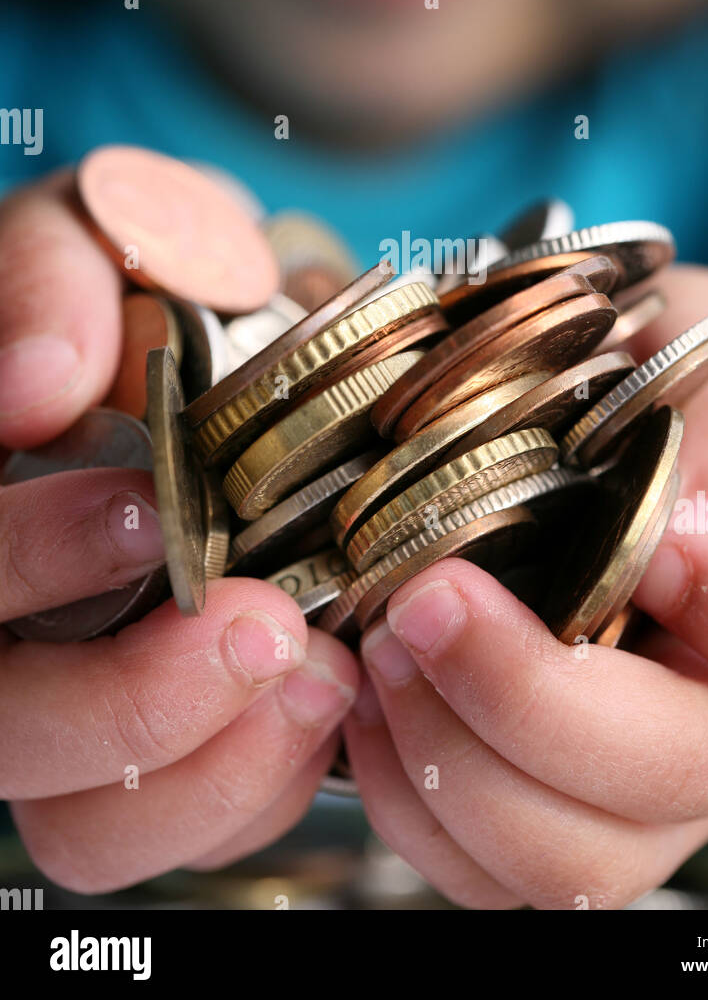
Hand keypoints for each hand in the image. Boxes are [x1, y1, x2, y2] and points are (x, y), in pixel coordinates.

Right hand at [0, 175, 357, 892]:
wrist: (208, 319)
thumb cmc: (134, 275)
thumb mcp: (87, 232)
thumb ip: (47, 275)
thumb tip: (34, 383)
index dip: (25, 561)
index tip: (142, 507)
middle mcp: (3, 628)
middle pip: (8, 737)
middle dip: (132, 702)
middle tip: (260, 625)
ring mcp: (74, 698)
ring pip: (88, 821)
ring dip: (210, 769)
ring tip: (316, 673)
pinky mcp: (170, 739)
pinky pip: (192, 824)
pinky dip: (263, 785)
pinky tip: (326, 695)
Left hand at [344, 266, 707, 908]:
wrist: (613, 428)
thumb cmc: (688, 393)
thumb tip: (679, 534)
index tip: (660, 543)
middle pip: (676, 776)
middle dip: (529, 697)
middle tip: (429, 596)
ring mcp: (650, 784)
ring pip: (573, 857)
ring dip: (452, 756)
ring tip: (389, 639)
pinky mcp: (552, 810)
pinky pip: (483, 870)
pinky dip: (408, 795)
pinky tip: (372, 694)